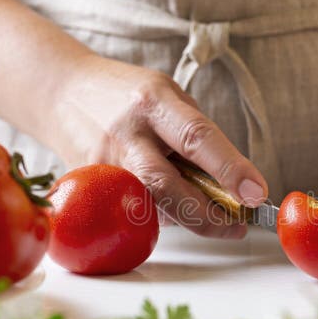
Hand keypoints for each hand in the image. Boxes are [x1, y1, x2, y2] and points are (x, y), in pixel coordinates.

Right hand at [52, 55, 267, 238]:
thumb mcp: (168, 95)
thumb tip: (232, 180)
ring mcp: (102, 164)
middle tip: (237, 226)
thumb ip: (197, 134)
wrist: (60, 92)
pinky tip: (171, 204)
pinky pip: (131, 209)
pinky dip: (159, 212)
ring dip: (187, 217)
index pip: (197, 138)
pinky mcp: (87, 186)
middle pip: (166, 185)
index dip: (230, 168)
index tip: (257, 194)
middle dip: (207, 214)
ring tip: (211, 214)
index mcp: (153, 103)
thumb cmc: (127, 95)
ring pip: (150, 206)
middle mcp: (126, 134)